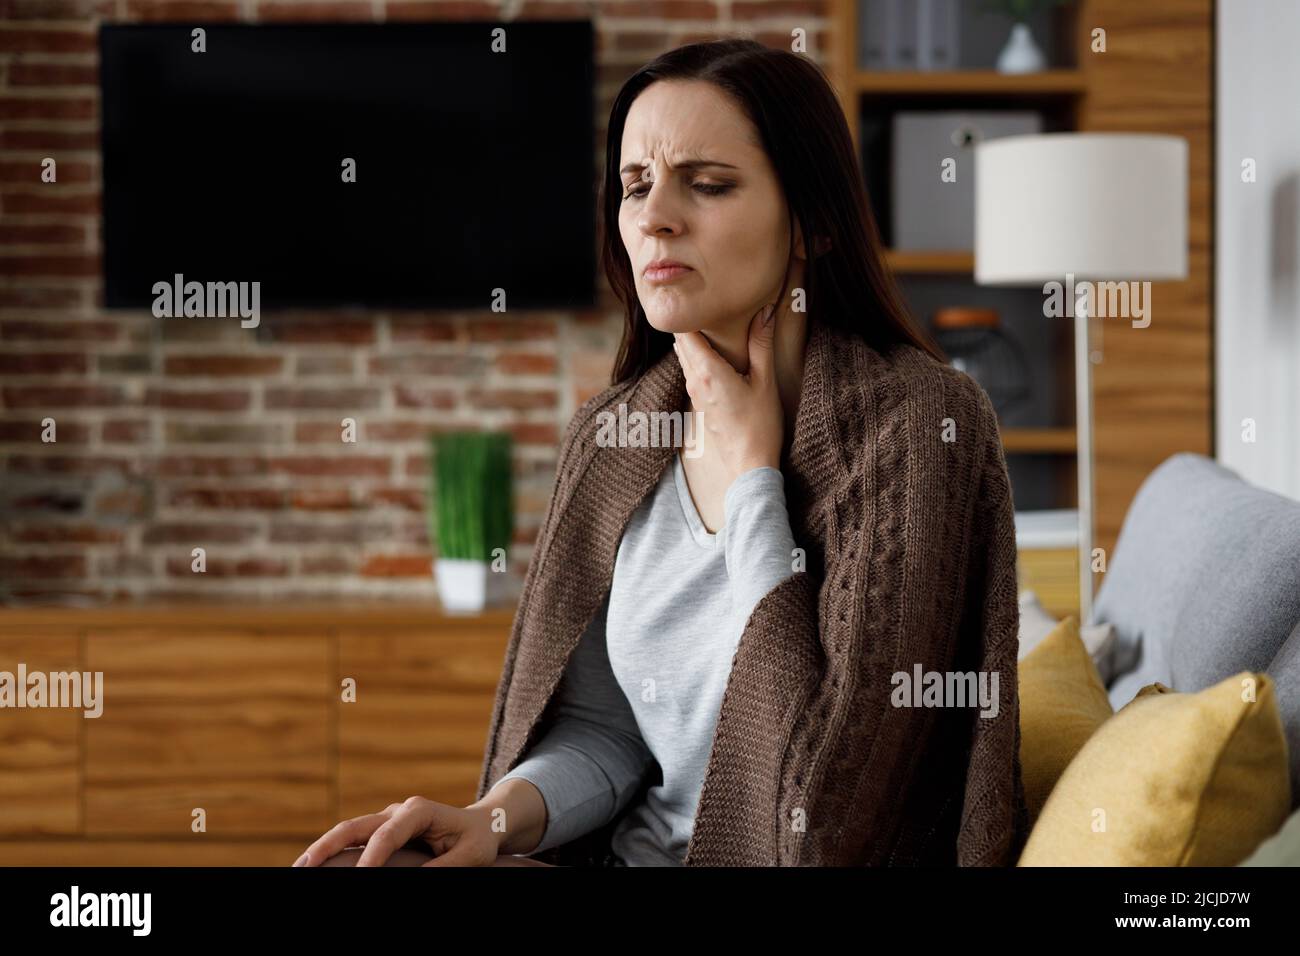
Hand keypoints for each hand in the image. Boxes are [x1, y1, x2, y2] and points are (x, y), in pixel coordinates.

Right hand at [293, 796, 501, 867]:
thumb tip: (410, 882)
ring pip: (348, 831)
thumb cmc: (478, 840)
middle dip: (327, 845)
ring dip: (322, 848)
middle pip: (354, 826)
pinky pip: (354, 840)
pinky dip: (334, 851)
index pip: (386, 835)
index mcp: (419, 810)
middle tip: (304, 866)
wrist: (483, 824)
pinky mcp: (383, 830)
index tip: (360, 877)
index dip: (370, 858)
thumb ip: (440, 869)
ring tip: (301, 867)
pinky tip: (317, 865)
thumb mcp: (468, 857)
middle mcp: (398, 810)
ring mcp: (387, 818)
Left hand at [673, 302, 782, 487]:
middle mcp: (694, 379)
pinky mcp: (699, 400)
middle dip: (692, 321)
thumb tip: (765, 311)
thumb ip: (762, 344)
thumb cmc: (760, 425)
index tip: (704, 295)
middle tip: (709, 302)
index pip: (686, 330)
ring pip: (685, 354)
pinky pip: (691, 369)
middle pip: (682, 340)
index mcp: (707, 370)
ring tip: (713, 321)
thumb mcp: (765, 381)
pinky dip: (699, 354)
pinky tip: (716, 350)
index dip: (691, 311)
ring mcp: (694, 391)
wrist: (748, 464)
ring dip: (695, 338)